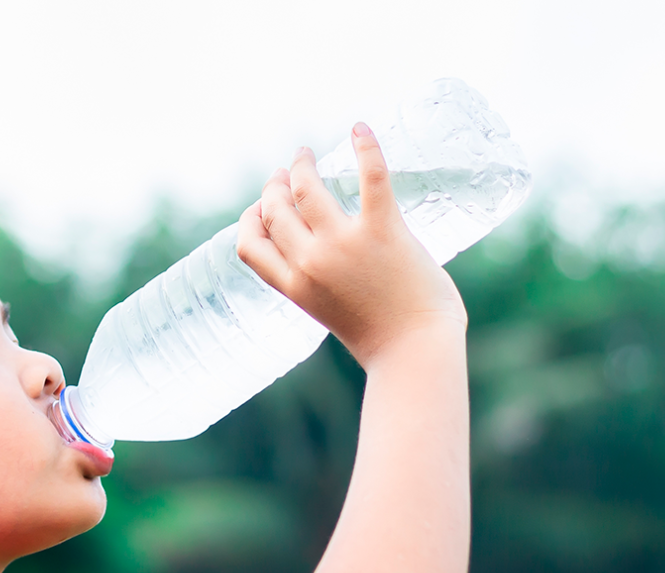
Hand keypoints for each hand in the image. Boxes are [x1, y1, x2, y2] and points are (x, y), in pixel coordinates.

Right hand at [236, 123, 467, 366]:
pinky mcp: (382, 230)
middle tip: (286, 170)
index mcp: (295, 287)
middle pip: (274, 210)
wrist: (415, 351)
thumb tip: (324, 262)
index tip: (261, 207)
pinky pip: (369, 177)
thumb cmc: (384, 340)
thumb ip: (319, 285)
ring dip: (301, 165)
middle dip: (274, 186)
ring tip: (305, 154)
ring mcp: (343, 244)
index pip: (249, 245)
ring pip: (306, 188)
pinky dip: (364, 147)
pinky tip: (359, 129)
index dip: (250, 220)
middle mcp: (310, 262)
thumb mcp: (331, 313)